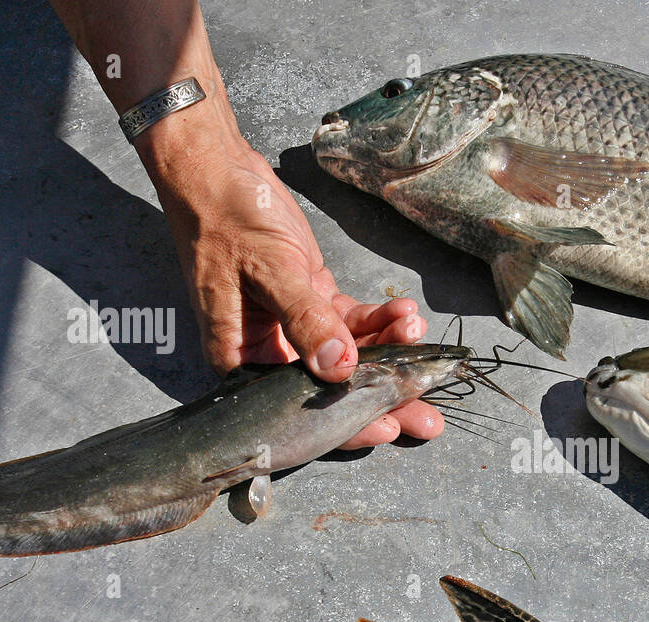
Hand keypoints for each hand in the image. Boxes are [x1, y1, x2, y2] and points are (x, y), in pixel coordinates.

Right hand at [153, 142, 442, 447]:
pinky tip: (405, 313)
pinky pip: (352, 324)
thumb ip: (307, 320)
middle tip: (430, 418)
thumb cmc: (228, 219)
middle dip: (383, 400)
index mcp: (244, 360)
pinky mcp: (311, 304)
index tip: (392, 424)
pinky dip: (380, 321)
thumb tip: (339, 368)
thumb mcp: (270, 272)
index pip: (300, 407)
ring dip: (390, 353)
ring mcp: (293, 330)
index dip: (347, 422)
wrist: (218, 172)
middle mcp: (270, 354)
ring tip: (421, 338)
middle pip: (333, 390)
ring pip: (350, 357)